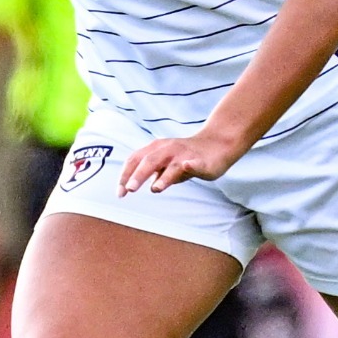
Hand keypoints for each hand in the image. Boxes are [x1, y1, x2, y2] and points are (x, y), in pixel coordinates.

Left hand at [118, 132, 239, 195]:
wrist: (218, 144)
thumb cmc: (188, 156)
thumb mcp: (167, 165)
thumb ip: (155, 173)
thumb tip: (141, 185)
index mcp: (156, 149)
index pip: (135, 160)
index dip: (125, 175)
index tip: (120, 193)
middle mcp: (168, 149)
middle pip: (149, 161)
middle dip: (138, 175)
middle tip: (130, 189)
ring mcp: (185, 154)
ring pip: (171, 165)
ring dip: (163, 176)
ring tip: (156, 189)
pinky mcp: (201, 161)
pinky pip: (196, 162)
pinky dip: (192, 164)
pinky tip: (188, 166)